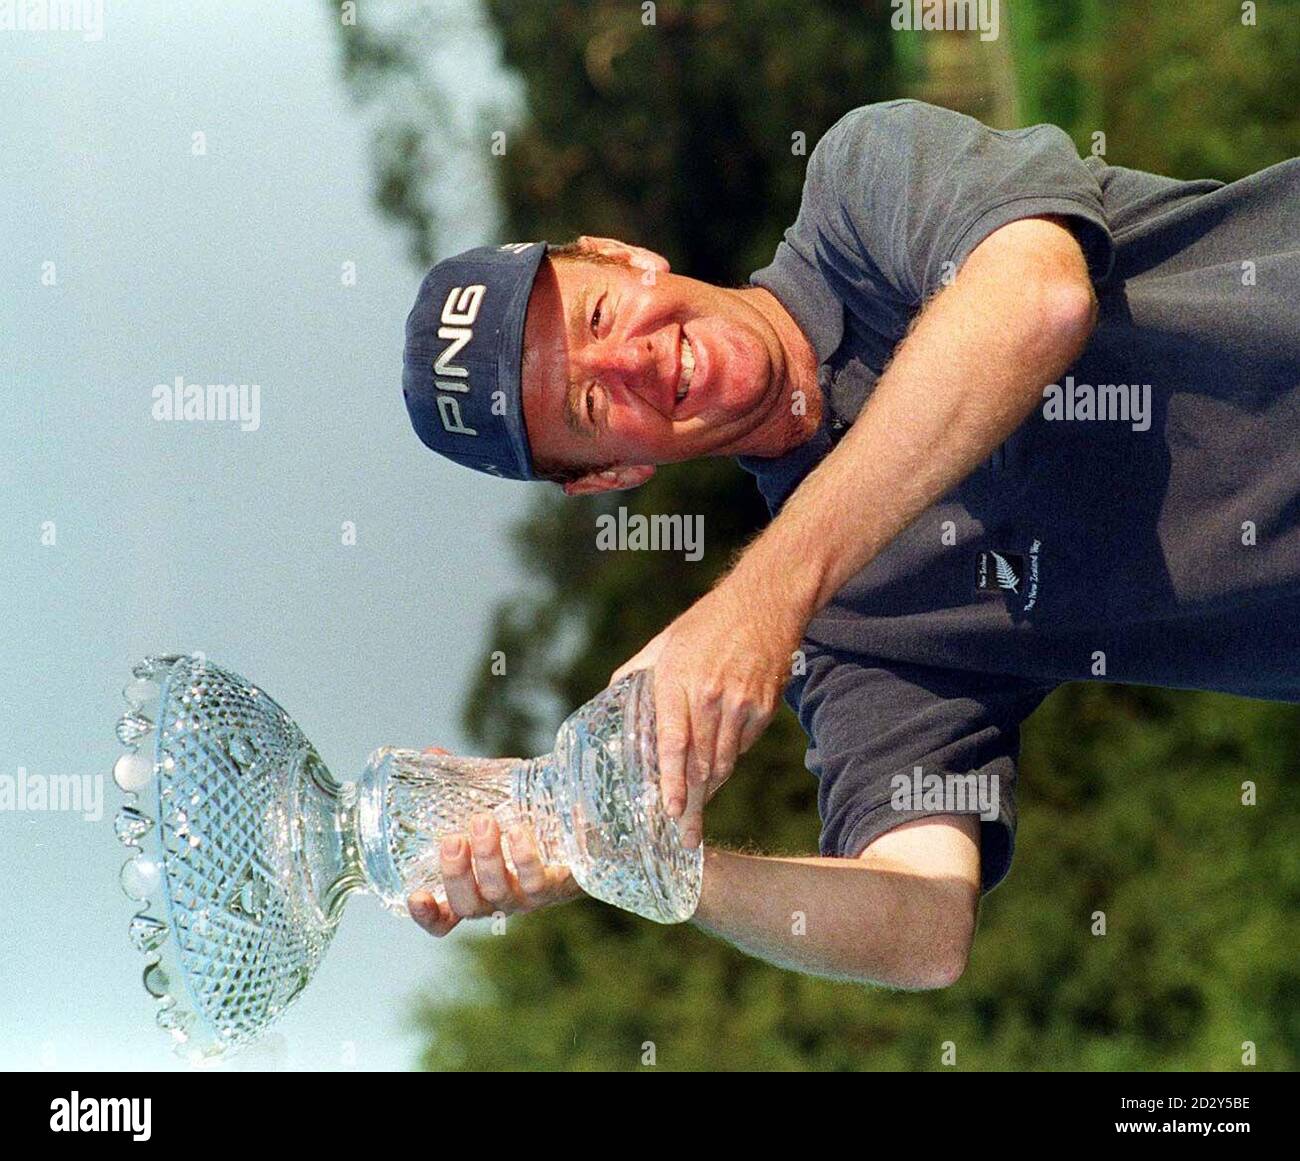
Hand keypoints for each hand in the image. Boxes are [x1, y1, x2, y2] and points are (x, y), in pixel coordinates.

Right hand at [407, 747, 582, 936]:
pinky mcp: (556, 886)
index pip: (445, 918)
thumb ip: (462, 783)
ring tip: (484, 821)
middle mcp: (499, 899)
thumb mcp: (493, 802)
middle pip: (468, 905)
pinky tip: (518, 831)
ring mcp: (527, 897)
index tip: (415, 896)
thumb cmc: (529, 820)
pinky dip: (524, 857)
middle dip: (456, 874)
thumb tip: (432, 754)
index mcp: (476, 887)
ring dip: (488, 858)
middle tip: (453, 839)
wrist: (587, 828)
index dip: (428, 915)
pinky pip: (536, 881)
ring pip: (499, 892)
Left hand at [609, 574, 802, 848]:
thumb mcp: (664, 644)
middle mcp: (711, 696)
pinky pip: (743, 747)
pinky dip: (728, 759)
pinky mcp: (764, 708)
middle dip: (691, 800)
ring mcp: (742, 704)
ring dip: (709, 787)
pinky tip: (717, 765)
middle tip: (684, 831)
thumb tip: (610, 700)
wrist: (764, 604)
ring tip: (697, 809)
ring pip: (724, 761)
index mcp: (678, 680)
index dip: (672, 782)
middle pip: (701, 763)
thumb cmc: (707, 624)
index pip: (673, 743)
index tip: (669, 810)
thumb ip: (636, 674)